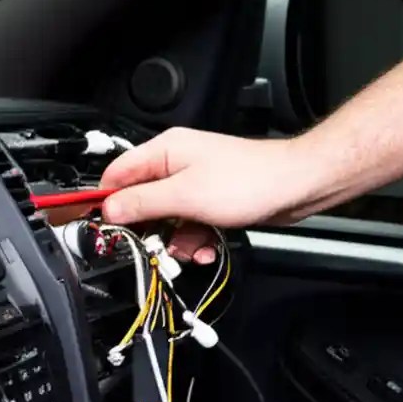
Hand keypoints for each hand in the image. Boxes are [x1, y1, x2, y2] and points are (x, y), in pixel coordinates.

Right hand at [100, 128, 335, 259]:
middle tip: (154, 245)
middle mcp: (175, 164)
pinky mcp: (210, 201)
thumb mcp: (185, 196)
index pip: (117, 174)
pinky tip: (206, 249)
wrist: (295, 186)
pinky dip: (194, 241)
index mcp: (164, 151)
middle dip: (148, 227)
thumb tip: (109, 208)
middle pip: (140, 200)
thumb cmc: (248, 181)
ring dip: (175, 240)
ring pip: (165, 218)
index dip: (108, 201)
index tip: (107, 227)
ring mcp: (194, 183)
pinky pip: (188, 225)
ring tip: (191, 249)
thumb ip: (143, 202)